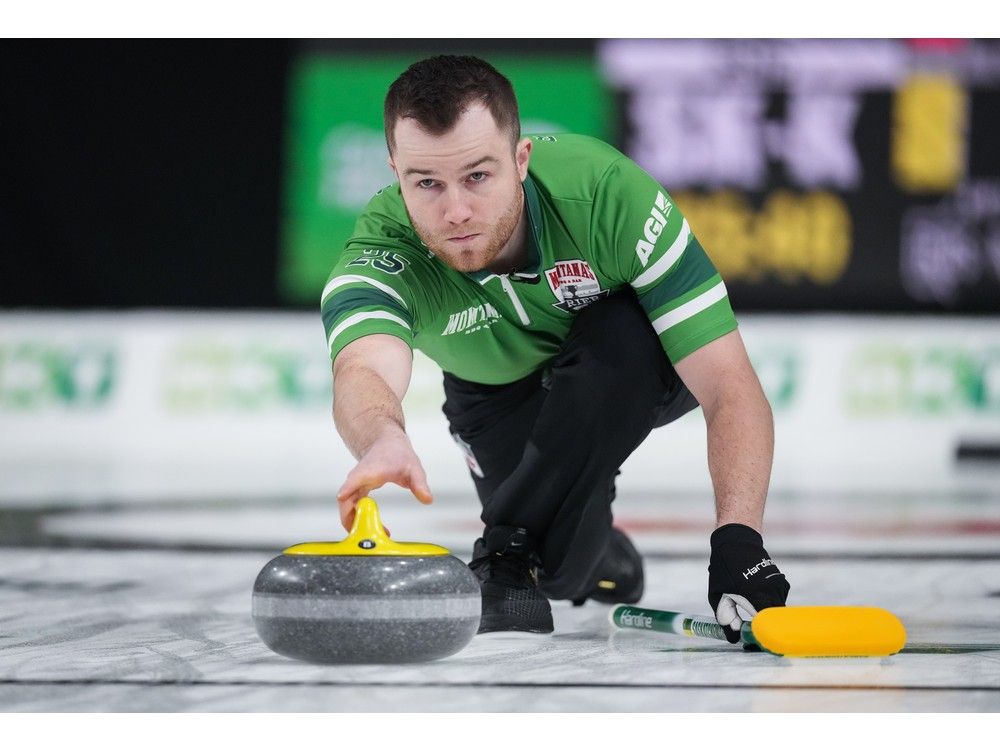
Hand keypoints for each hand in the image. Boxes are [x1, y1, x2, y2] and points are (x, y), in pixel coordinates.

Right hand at [336, 433, 432, 529]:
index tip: (343, 498)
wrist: (386, 443)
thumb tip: (427, 499)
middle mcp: (358, 478)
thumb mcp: (413, 468)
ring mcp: (355, 485)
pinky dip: (358, 519)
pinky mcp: (356, 491)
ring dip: (354, 523)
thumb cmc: (397, 453)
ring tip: (373, 536)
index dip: (347, 489)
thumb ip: (420, 484)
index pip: (354, 479)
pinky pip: (352, 508)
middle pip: (345, 500)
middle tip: (363, 536)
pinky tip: (373, 527)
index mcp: (370, 471)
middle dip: (350, 520)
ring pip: (346, 507)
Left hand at [708, 523, 789, 643]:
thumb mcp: (719, 596)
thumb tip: (734, 638)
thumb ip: (727, 619)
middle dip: (765, 628)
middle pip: (775, 620)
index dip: (761, 638)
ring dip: (766, 614)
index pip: (766, 627)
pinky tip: (754, 594)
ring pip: (777, 610)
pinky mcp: (781, 582)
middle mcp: (773, 591)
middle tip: (751, 632)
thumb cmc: (725, 570)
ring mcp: (780, 585)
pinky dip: (768, 603)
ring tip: (748, 608)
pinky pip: (777, 599)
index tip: (754, 643)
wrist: (737, 542)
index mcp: (757, 597)